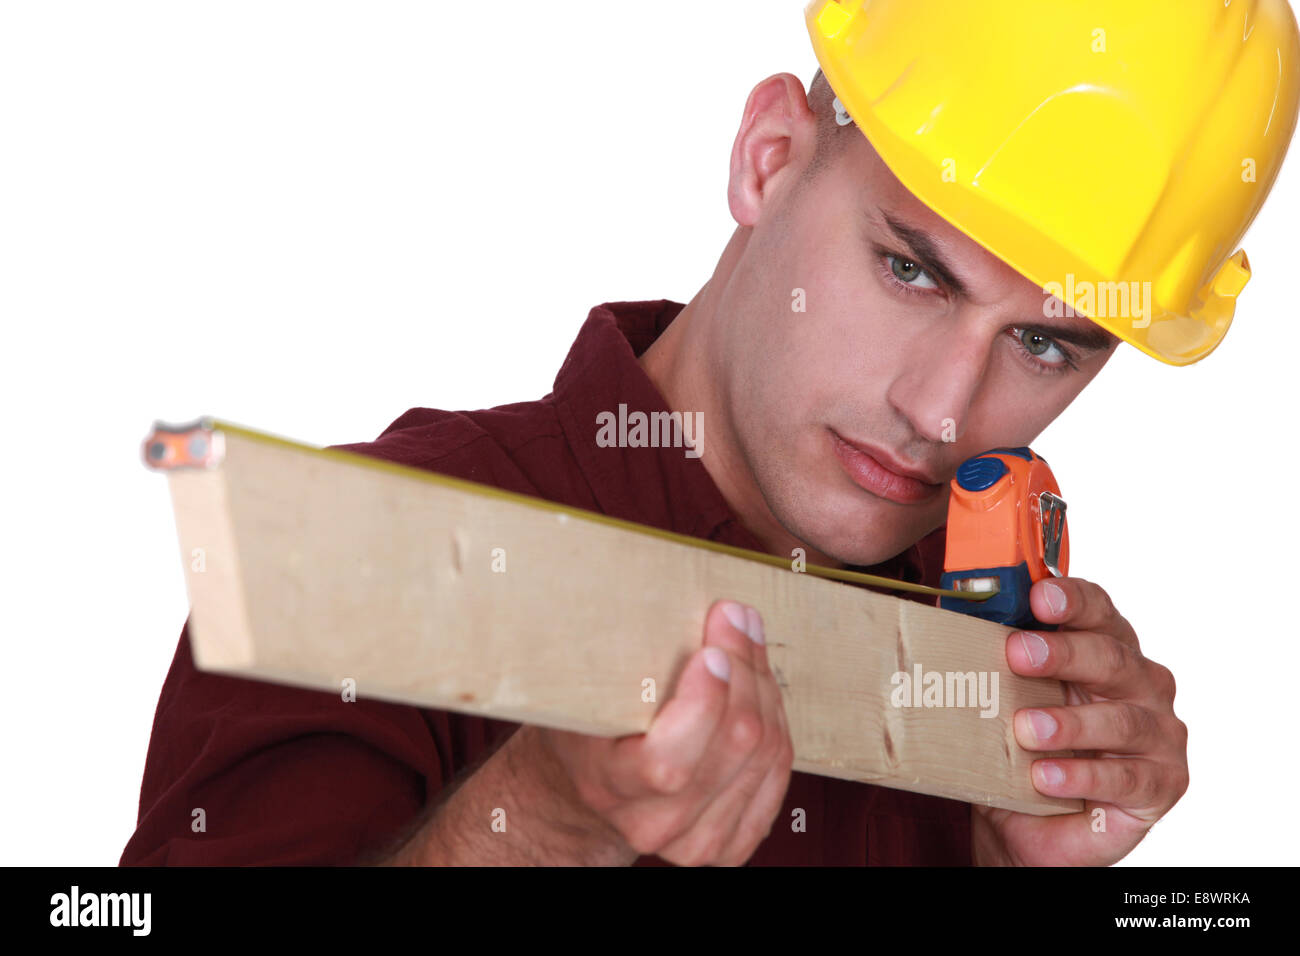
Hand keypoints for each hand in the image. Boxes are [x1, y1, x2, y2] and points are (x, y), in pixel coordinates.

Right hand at [529, 599, 794, 865]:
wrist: (591, 791)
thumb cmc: (587, 727)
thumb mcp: (583, 691)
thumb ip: (610, 657)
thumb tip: (647, 584)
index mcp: (609, 788)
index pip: (669, 761)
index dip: (704, 704)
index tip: (711, 651)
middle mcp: (654, 825)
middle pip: (733, 745)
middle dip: (744, 670)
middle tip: (736, 617)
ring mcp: (697, 841)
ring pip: (765, 754)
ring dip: (764, 686)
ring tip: (747, 636)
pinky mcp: (732, 843)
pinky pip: (778, 773)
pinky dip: (777, 720)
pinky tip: (759, 683)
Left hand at [972, 577, 1188, 865]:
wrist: (1030, 824)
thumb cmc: (1023, 749)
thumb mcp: (1004, 699)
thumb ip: (994, 660)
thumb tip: (948, 618)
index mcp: (1108, 648)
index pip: (1098, 610)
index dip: (1073, 599)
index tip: (1039, 596)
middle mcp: (1143, 684)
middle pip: (1111, 657)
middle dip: (1063, 653)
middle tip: (1017, 653)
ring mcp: (1160, 733)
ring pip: (1121, 720)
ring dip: (1069, 723)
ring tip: (1025, 728)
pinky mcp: (1162, 782)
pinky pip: (1125, 777)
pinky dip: (1082, 776)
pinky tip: (1045, 777)